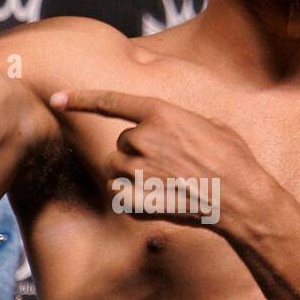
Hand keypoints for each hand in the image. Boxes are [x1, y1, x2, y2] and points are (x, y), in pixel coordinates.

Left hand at [50, 88, 271, 233]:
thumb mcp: (212, 125)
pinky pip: (118, 195)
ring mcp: (139, 169)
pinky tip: (158, 200)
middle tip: (170, 165)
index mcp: (161, 113)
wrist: (242, 197)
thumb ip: (181, 121)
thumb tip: (173, 126)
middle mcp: (143, 137)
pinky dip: (131, 198)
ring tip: (167, 183)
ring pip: (116, 169)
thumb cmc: (234, 160)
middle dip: (137, 153)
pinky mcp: (138, 197)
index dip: (80, 99)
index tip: (57, 99)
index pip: (110, 102)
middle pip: (121, 144)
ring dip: (133, 176)